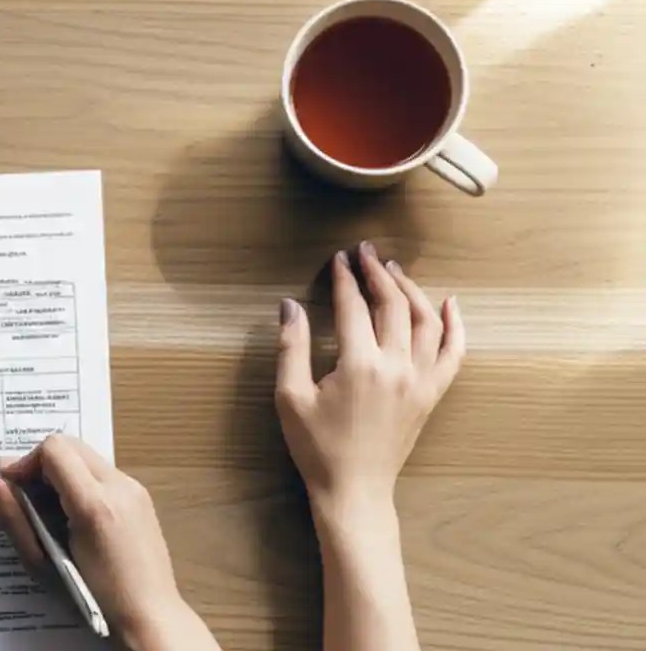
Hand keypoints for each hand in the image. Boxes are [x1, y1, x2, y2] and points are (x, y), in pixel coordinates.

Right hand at [0, 435, 219, 650]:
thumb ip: (12, 516)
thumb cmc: (92, 597)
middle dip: (41, 463)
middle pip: (69, 444)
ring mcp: (134, 488)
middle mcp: (119, 486)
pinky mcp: (141, 495)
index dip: (25, 462)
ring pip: (85, 455)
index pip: (53, 449)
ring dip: (60, 471)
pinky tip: (74, 514)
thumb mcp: (42, 562)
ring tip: (50, 509)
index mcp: (95, 504)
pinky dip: (80, 480)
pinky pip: (102, 471)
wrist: (149, 614)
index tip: (12, 486)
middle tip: (27, 497)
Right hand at [274, 243, 465, 511]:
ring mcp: (420, 380)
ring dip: (410, 291)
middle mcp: (396, 366)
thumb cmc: (317, 447)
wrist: (355, 490)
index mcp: (359, 365)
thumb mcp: (291, 398)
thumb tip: (289, 305)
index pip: (353, 308)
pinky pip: (453, 353)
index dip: (344, 280)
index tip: (338, 259)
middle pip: (392, 306)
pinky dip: (455, 326)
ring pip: (425, 322)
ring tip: (394, 271)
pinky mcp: (431, 395)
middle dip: (377, 274)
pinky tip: (449, 304)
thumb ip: (291, 347)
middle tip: (365, 253)